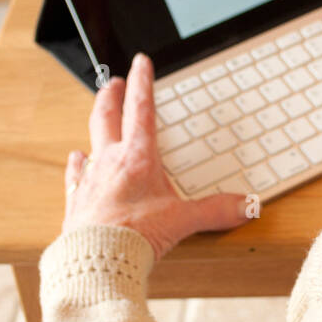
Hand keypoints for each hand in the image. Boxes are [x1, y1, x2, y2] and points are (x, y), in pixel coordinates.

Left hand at [63, 54, 251, 260]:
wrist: (97, 259)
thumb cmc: (134, 236)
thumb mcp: (182, 221)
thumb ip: (216, 211)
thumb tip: (246, 205)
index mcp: (137, 158)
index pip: (141, 108)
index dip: (142, 82)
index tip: (140, 62)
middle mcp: (110, 161)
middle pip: (107, 116)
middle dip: (111, 94)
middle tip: (112, 81)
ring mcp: (90, 179)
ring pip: (91, 141)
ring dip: (96, 127)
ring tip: (99, 120)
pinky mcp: (77, 200)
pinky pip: (76, 174)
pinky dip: (79, 165)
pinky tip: (78, 160)